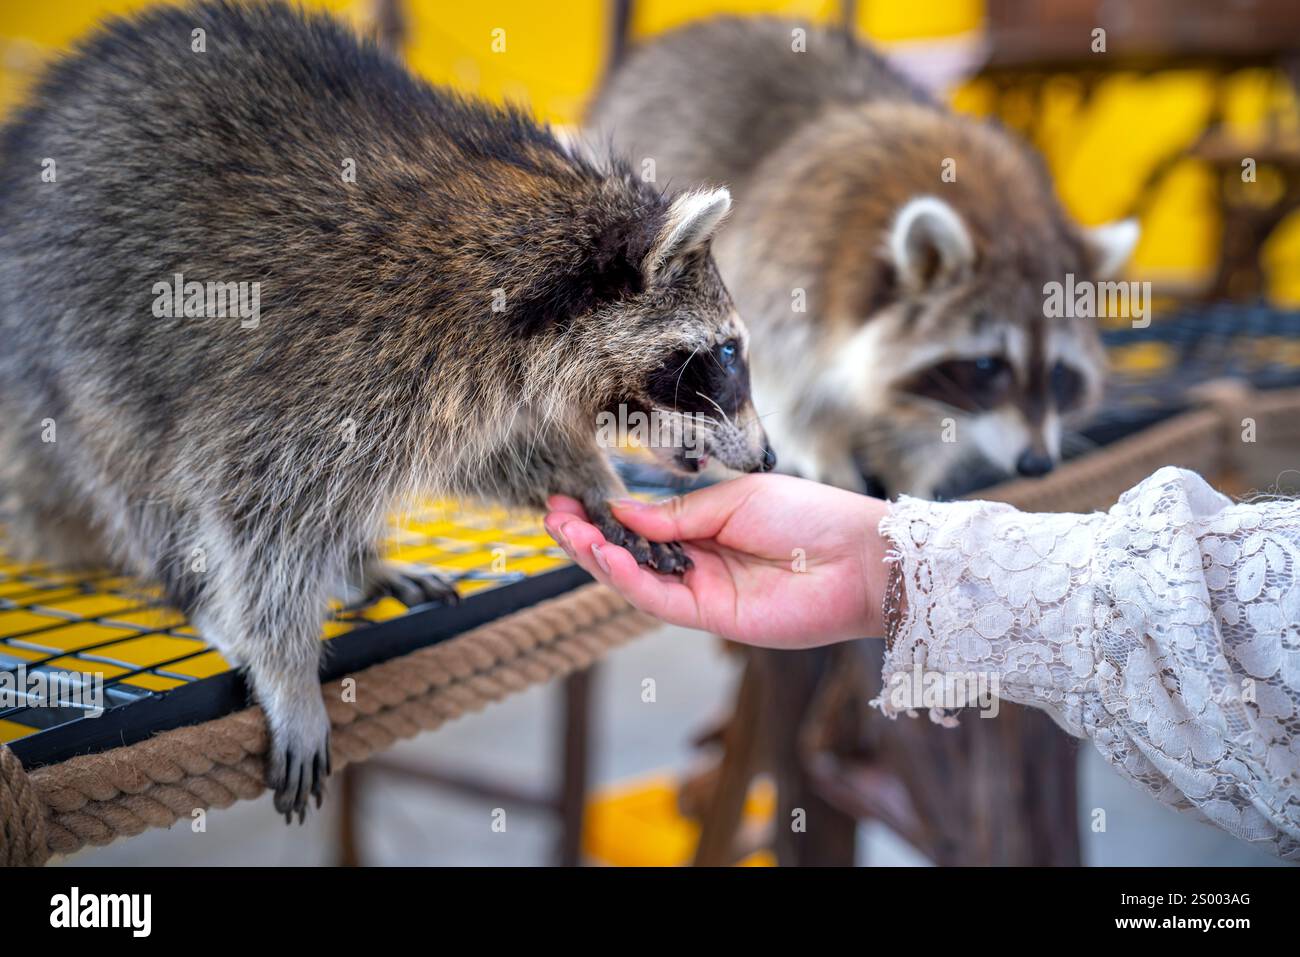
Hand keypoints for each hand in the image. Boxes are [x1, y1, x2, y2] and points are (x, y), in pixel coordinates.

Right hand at [543, 473, 891, 647]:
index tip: (567, 494)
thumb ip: (676, 513)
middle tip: (550, 515)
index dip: (604, 512)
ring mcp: (702, 590)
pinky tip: (605, 556)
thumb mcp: (733, 500)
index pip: (641, 523)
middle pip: (629, 553)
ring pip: (636, 579)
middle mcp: (698, 560)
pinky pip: (660, 599)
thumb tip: (621, 508)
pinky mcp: (712, 617)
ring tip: (565, 531)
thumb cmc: (808, 515)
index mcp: (705, 526)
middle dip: (588, 535)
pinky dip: (629, 579)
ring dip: (597, 557)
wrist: (858, 556)